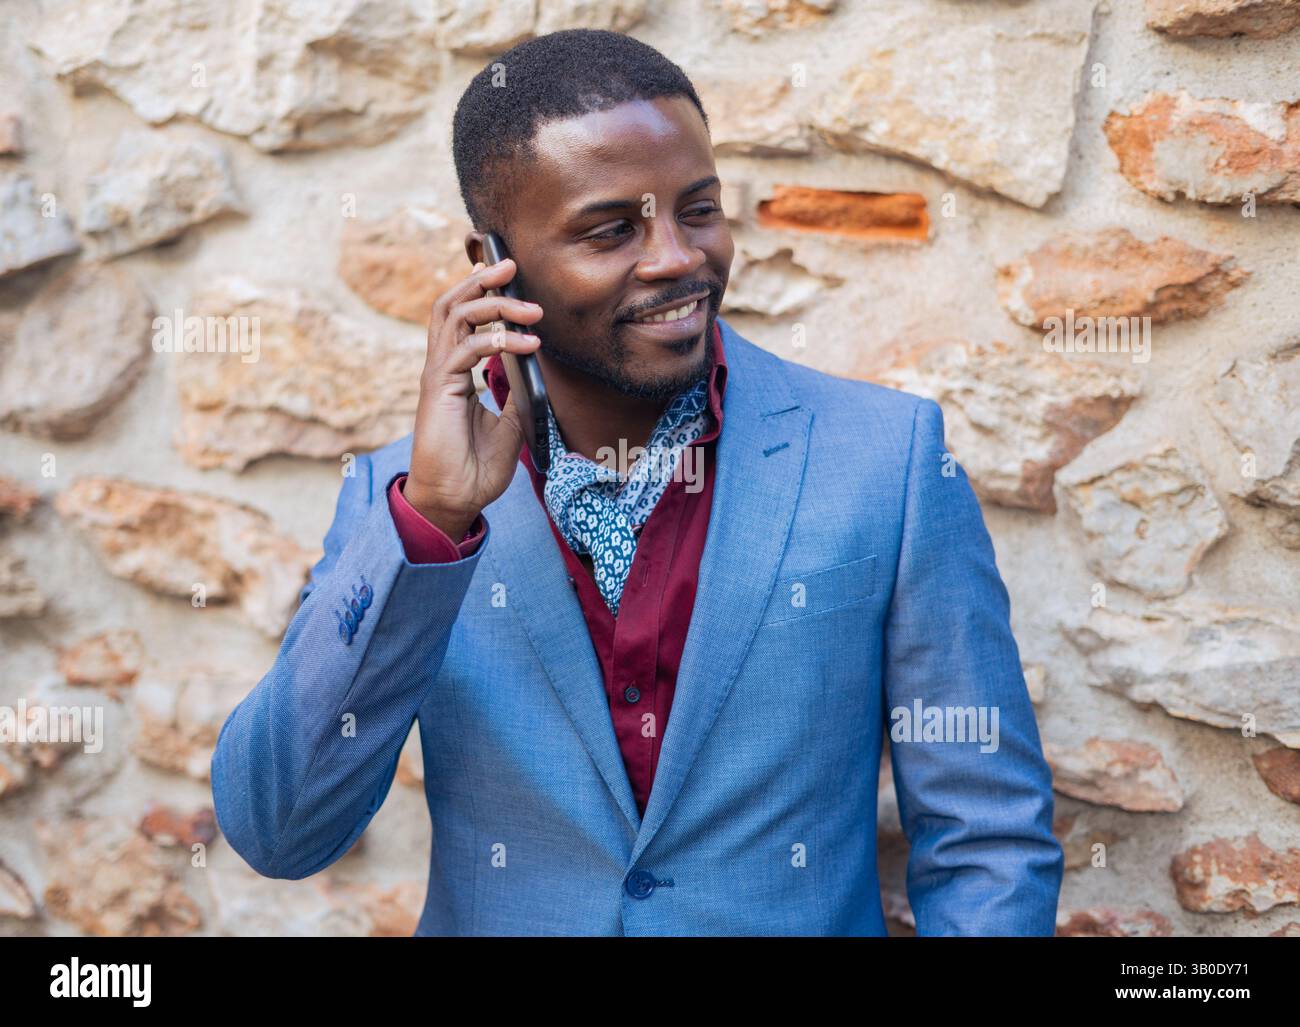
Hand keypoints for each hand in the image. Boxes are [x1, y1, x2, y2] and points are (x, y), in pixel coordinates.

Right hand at [403, 257, 542, 539]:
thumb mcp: (510, 423)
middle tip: (513, 265)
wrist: (456, 500)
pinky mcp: (439, 389)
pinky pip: (467, 349)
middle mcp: (442, 366)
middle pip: (452, 303)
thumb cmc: (476, 467)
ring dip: (494, 303)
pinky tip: (528, 345)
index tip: (512, 277)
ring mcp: (438, 375)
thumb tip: (534, 368)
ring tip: (530, 308)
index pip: (463, 317)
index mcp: (454, 370)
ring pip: (455, 316)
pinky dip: (499, 340)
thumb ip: (516, 392)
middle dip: (481, 279)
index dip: (482, 291)